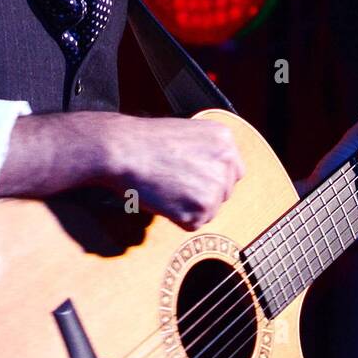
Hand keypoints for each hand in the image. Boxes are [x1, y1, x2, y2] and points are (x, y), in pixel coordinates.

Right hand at [98, 116, 243, 230]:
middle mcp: (226, 162)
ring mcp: (215, 186)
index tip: (194, 178)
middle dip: (202, 194)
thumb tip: (214, 178)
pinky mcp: (200, 208)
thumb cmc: (146, 142)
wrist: (124, 150)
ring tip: (166, 188)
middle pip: (223, 193)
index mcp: (225, 140)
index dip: (211, 178)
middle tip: (175, 184)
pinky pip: (193, 224)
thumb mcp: (189, 133)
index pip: (233, 172)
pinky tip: (163, 198)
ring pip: (210, 211)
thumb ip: (209, 152)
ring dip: (189, 207)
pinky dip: (177, 218)